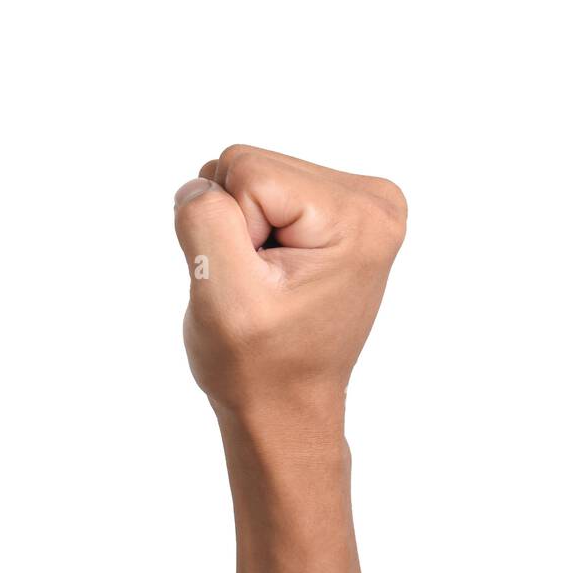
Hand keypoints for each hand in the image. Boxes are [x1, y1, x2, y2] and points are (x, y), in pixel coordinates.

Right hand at [174, 145, 405, 421]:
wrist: (284, 407)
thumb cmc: (257, 367)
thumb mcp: (223, 300)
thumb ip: (207, 224)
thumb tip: (200, 184)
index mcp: (359, 217)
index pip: (248, 172)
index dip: (230, 230)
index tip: (253, 283)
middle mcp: (373, 200)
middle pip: (253, 166)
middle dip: (236, 227)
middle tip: (255, 286)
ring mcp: (360, 203)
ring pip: (253, 176)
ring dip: (241, 232)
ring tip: (263, 283)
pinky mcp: (339, 210)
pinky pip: (263, 190)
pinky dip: (252, 232)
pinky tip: (271, 273)